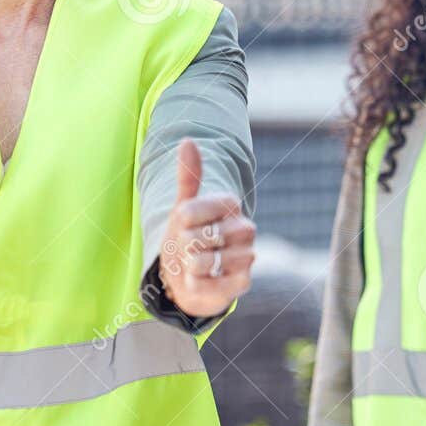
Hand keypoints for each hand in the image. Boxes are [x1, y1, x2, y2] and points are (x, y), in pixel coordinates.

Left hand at [157, 138, 254, 317]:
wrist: (193, 277)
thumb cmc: (188, 238)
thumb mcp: (182, 208)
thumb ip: (187, 177)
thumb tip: (188, 140)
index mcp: (231, 204)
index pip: (188, 211)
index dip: (177, 223)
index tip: (185, 226)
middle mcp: (246, 227)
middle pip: (194, 237)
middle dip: (183, 246)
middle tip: (191, 249)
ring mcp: (247, 256)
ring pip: (200, 261)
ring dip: (189, 267)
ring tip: (198, 265)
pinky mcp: (244, 282)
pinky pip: (206, 283)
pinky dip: (195, 285)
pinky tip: (204, 281)